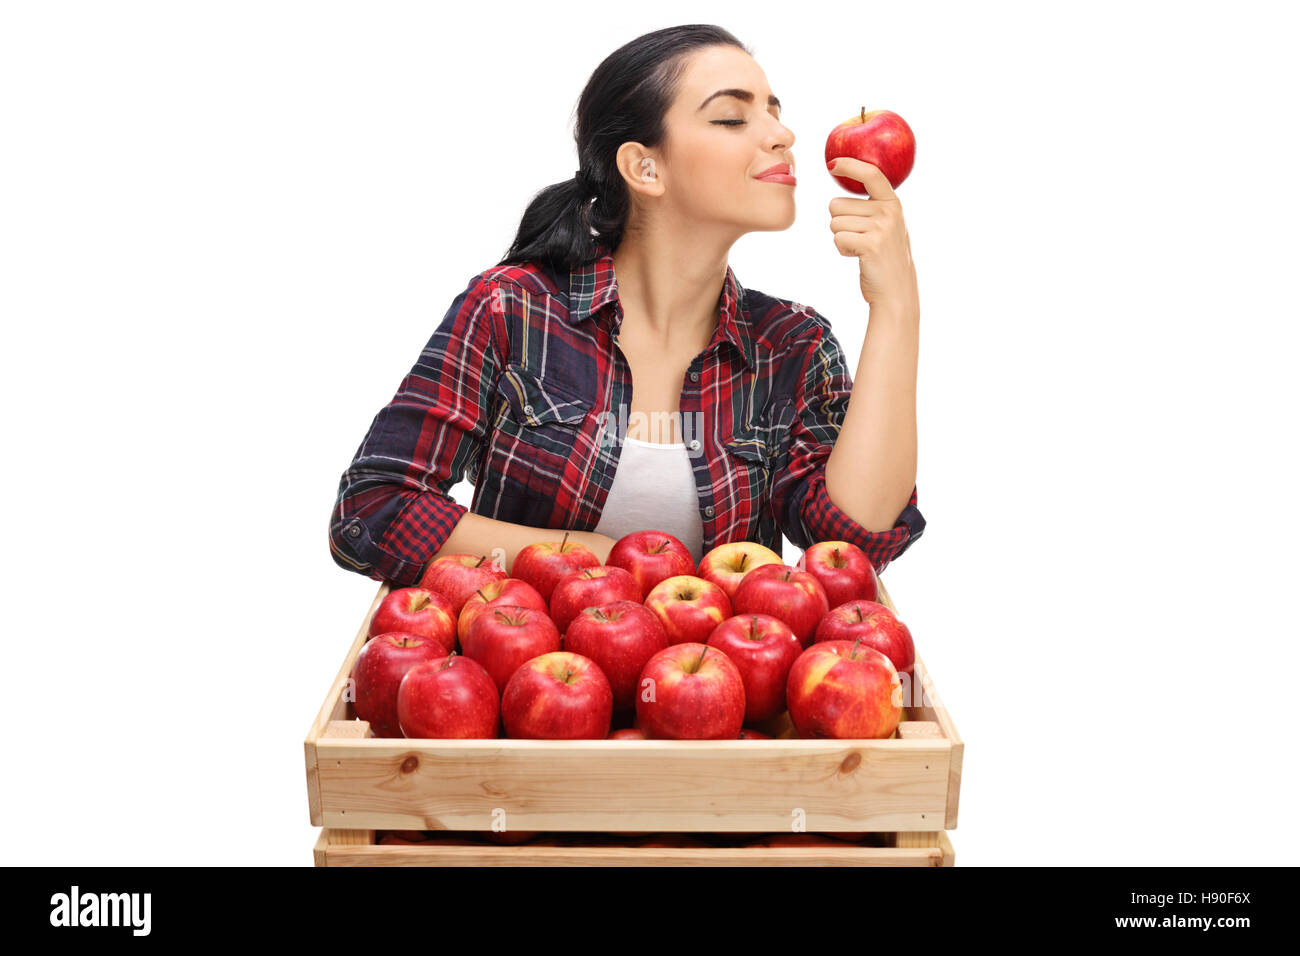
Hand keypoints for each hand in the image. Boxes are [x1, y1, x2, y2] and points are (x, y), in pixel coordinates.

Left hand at [827, 157, 918, 310]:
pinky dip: (842, 249)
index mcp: (892, 203)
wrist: (896, 291)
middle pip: (836, 204)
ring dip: (841, 238)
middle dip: (840, 222)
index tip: (832, 164)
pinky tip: (858, 257)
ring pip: (834, 223)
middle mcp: (888, 211)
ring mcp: (881, 228)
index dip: (850, 166)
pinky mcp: (870, 244)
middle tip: (859, 239)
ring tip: (860, 249)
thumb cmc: (883, 259)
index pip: (870, 174)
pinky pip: (837, 238)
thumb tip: (834, 201)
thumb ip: (870, 210)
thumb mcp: (885, 227)